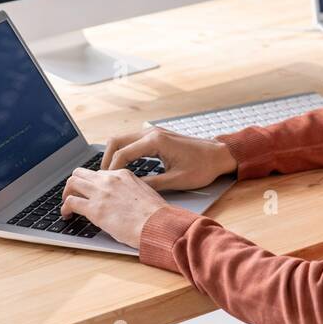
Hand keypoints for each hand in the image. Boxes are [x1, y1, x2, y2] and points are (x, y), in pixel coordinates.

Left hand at [59, 166, 169, 249]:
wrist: (158, 224)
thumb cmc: (156, 214)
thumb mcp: (144, 193)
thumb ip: (130, 191)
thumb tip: (122, 199)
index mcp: (123, 174)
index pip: (99, 173)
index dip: (92, 183)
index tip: (90, 192)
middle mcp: (110, 179)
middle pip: (81, 173)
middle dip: (74, 183)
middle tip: (74, 195)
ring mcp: (101, 192)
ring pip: (72, 182)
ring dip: (66, 193)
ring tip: (67, 204)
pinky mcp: (94, 208)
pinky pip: (70, 202)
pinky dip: (65, 208)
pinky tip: (67, 215)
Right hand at [101, 127, 236, 191]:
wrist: (219, 155)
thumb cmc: (202, 167)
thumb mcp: (176, 180)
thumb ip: (151, 184)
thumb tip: (131, 191)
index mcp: (155, 141)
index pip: (122, 153)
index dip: (111, 170)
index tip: (105, 184)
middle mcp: (152, 133)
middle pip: (116, 141)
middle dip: (106, 159)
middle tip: (102, 178)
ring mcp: (154, 132)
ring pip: (123, 139)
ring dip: (114, 154)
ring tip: (110, 175)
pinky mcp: (157, 136)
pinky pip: (133, 141)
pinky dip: (124, 152)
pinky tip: (123, 168)